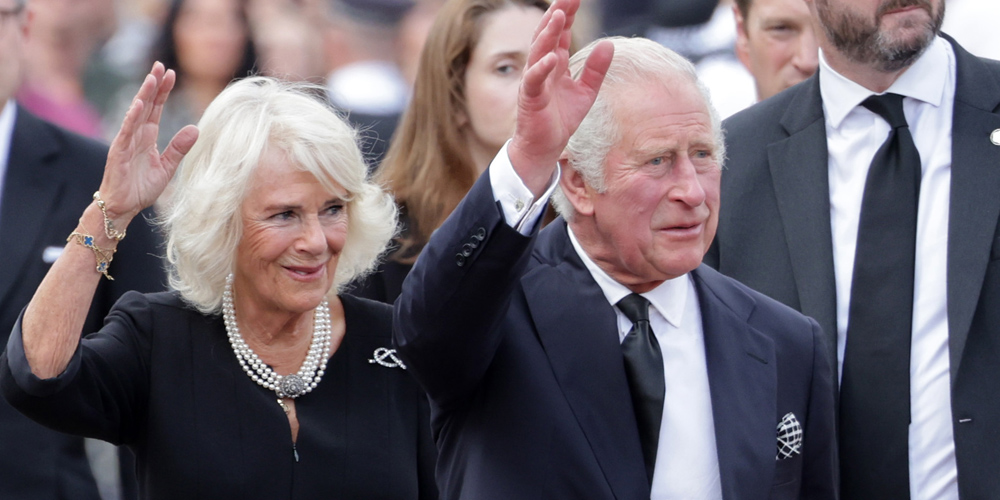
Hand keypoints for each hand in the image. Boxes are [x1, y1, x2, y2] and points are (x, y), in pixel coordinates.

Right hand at [99, 62, 198, 221]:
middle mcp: (136, 135)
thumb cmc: (141, 188)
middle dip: (153, 85)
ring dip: (143, 95)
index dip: (163, 91)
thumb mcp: (167, 167)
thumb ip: (179, 148)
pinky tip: (138, 105)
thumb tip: (196, 129)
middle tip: (160, 65)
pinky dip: (131, 118)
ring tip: (151, 78)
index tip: (171, 73)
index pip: (156, 109)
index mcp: (147, 137)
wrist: (123, 207)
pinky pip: (125, 132)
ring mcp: (126, 142)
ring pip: (135, 114)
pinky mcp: (118, 152)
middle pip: (146, 105)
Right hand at [507, 0, 613, 196]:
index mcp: (555, 63)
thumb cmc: (562, 118)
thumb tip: (609, 44)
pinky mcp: (530, 98)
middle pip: (547, 35)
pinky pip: (534, 81)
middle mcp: (542, 67)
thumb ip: (596, 69)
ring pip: (538, 52)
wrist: (546, 146)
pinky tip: (552, 59)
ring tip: (558, 16)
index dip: (568, 14)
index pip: (560, 33)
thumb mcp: (586, 91)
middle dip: (557, 15)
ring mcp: (534, 81)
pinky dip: (542, 69)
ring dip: (547, 34)